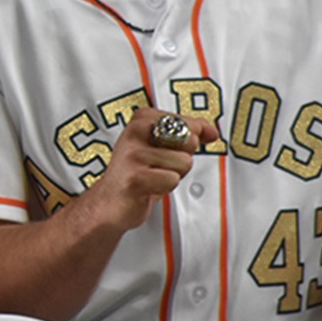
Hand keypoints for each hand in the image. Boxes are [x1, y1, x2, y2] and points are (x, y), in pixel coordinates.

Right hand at [80, 108, 218, 233]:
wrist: (109, 202)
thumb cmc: (136, 172)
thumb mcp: (162, 145)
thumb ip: (188, 132)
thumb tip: (212, 131)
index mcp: (142, 119)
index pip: (188, 121)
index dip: (191, 138)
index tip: (177, 147)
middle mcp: (136, 132)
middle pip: (189, 140)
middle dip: (182, 157)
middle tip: (160, 165)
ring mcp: (135, 154)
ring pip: (184, 163)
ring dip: (173, 175)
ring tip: (153, 177)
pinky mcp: (136, 177)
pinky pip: (172, 180)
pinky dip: (165, 188)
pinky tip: (148, 187)